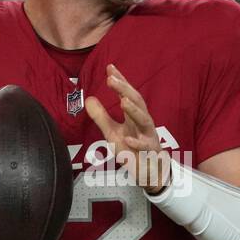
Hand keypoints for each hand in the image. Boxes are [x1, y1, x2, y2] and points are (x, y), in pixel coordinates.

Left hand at [84, 63, 169, 193]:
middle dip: (125, 90)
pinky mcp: (151, 153)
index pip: (127, 95)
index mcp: (134, 116)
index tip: (110, 68)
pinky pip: (145, 147)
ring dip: (134, 111)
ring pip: (144, 120)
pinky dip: (137, 143)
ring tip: (123, 100)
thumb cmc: (133, 150)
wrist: (150, 172)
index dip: (120, 81)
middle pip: (137, 102)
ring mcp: (149, 137)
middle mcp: (143, 122)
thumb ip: (101, 117)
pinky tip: (128, 140)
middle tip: (112, 79)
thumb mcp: (112, 133)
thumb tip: (89, 99)